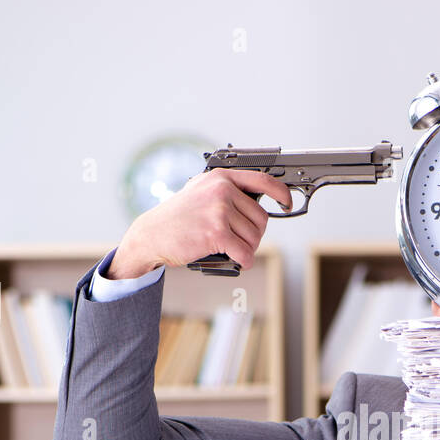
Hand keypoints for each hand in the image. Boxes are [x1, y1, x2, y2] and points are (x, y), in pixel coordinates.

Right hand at [107, 169, 292, 277]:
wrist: (152, 234)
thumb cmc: (178, 216)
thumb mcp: (200, 191)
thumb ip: (226, 190)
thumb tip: (257, 197)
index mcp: (221, 178)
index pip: (262, 180)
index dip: (280, 193)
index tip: (286, 202)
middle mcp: (222, 191)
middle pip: (261, 218)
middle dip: (255, 234)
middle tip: (240, 240)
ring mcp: (219, 211)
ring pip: (255, 237)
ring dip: (248, 248)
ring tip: (232, 249)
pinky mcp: (216, 233)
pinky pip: (245, 252)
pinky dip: (244, 260)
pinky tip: (238, 261)